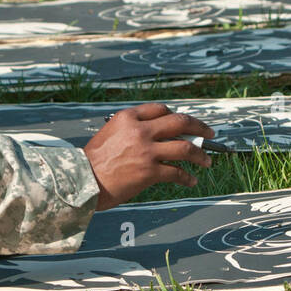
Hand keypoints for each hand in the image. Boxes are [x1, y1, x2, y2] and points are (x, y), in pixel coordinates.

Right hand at [83, 103, 214, 210]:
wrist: (81, 180)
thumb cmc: (92, 161)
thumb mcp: (109, 133)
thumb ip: (131, 130)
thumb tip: (156, 136)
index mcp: (128, 117)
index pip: (160, 109)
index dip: (176, 116)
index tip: (185, 123)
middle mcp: (140, 130)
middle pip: (180, 122)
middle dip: (199, 127)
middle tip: (209, 133)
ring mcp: (146, 151)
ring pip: (185, 148)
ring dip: (200, 155)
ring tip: (207, 161)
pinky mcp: (149, 172)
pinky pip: (176, 173)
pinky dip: (187, 177)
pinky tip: (191, 181)